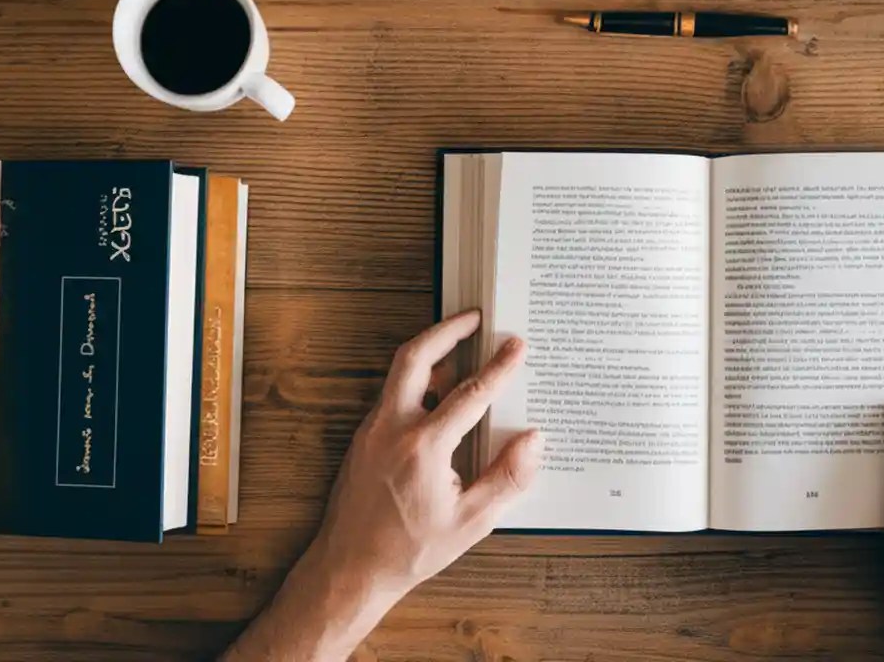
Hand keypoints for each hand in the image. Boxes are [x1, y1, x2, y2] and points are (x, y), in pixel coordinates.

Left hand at [223, 310, 540, 661]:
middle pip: (416, 357)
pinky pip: (392, 396)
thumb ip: (507, 477)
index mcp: (423, 447)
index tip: (516, 345)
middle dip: (447, 330)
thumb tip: (534, 441)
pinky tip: (438, 392)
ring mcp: (372, 430)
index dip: (498, 367)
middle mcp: (392, 428)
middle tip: (474, 316)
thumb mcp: (471, 522)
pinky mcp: (364, 439)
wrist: (349, 568)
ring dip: (431, 354)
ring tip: (461, 347)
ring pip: (400, 374)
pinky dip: (417, 382)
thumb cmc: (409, 550)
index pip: (469, 394)